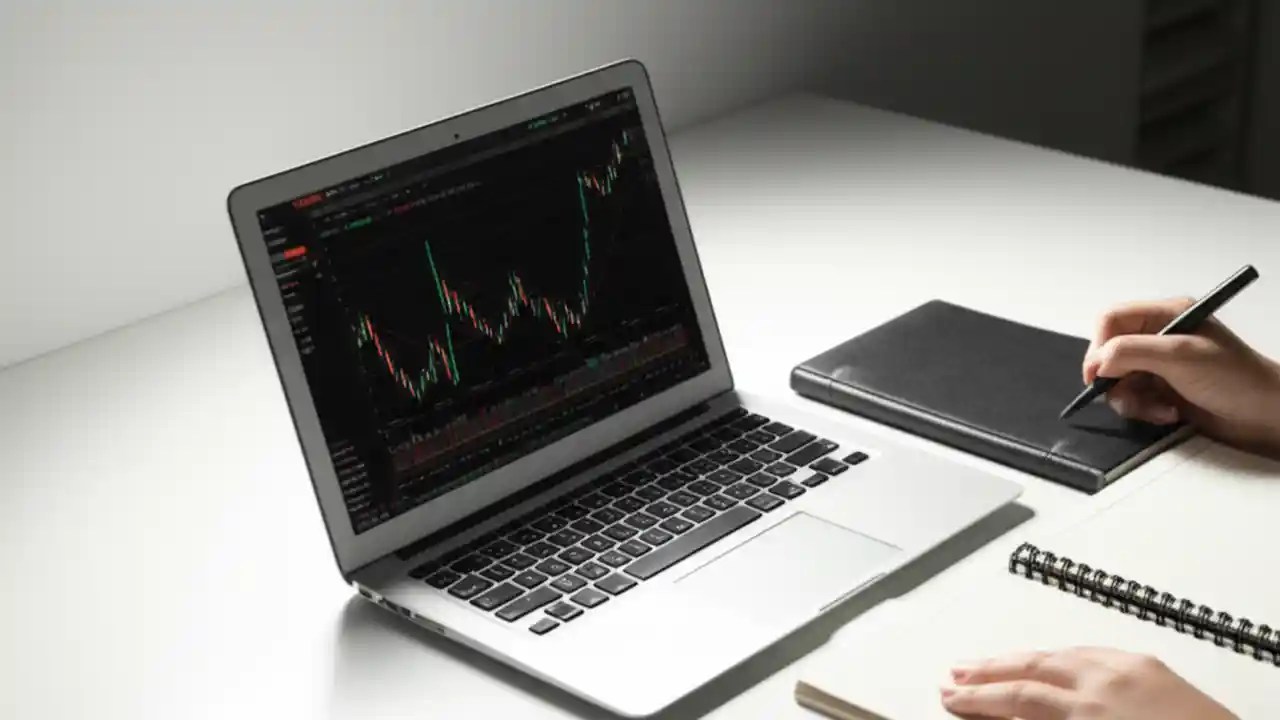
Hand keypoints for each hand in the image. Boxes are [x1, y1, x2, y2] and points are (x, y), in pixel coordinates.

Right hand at [940, 647, 1237, 719]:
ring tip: (987, 662)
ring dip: (1017, 657)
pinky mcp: (1152, 666)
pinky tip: (1050, 658)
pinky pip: (1090, 651)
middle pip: (1029, 668)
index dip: (976, 698)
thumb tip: (1011, 719)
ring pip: (1057, 653)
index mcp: (1090, 710)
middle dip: (986, 671)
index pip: (1016, 698)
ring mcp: (1131, 670)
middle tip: (955, 675)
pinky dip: (1058, 654)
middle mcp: (1107, 682)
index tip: (951, 697)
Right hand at [1083, 297, 1279, 457]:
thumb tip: (1096, 363)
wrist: (1265, 415)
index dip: (1098, 345)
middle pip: (1108, 352)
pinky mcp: (1162, 389)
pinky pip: (1132, 398)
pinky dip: (1143, 409)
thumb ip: (1132, 352)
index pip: (1111, 320)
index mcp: (1165, 315)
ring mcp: (1160, 364)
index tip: (1097, 374)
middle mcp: (1158, 336)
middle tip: (1127, 397)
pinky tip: (1168, 414)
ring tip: (1156, 409)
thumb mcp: (1180, 357)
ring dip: (1130, 399)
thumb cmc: (1234, 378)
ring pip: (1117, 379)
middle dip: (1114, 379)